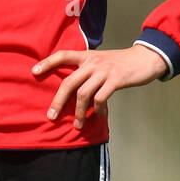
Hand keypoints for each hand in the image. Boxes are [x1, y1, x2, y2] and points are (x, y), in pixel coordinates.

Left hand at [32, 43, 167, 126]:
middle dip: (58, 101)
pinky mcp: (116, 79)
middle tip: (51, 116)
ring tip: (78, 125)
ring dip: (78, 112)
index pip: (63, 55)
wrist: (145, 59)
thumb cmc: (120, 63)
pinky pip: (101, 98)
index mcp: (87, 56)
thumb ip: (87, 70)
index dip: (47, 62)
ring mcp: (104, 71)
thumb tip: (72, 90)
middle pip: (69, 82)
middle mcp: (93, 62)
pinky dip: (98, 109)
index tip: (33, 72)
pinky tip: (100, 116)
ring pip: (83, 94)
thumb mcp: (101, 61)